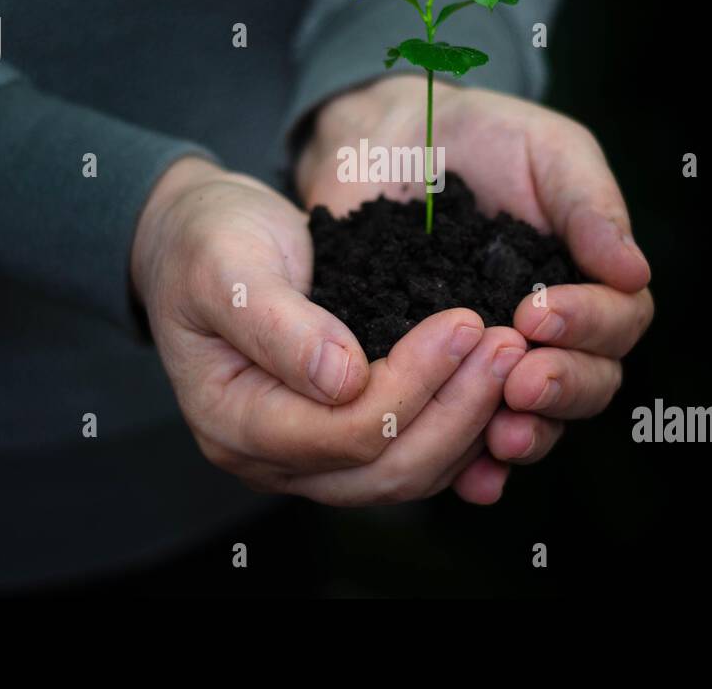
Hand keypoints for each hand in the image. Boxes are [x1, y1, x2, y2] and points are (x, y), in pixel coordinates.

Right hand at [131, 154, 525, 503]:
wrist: (201, 238)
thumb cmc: (206, 244)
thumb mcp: (227, 267)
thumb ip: (277, 325)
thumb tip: (342, 378)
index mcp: (234, 422)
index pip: (342, 433)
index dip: (411, 384)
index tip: (463, 322)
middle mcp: (273, 457)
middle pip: (385, 470)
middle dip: (456, 410)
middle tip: (507, 344)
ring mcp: (311, 456)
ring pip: (408, 473)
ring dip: (468, 421)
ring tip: (510, 354)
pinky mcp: (345, 436)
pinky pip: (413, 454)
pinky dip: (460, 428)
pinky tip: (496, 385)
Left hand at [296, 75, 654, 491]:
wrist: (388, 137)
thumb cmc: (481, 134)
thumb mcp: (548, 151)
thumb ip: (590, 206)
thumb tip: (635, 272)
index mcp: (587, 281)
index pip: (618, 325)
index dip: (589, 327)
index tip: (539, 311)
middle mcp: (547, 332)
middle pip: (588, 386)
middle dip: (562, 390)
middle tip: (523, 382)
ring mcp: (491, 360)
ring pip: (533, 420)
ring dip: (527, 435)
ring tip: (500, 435)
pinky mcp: (433, 376)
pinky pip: (462, 434)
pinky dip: (470, 465)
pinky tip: (466, 477)